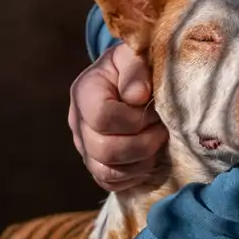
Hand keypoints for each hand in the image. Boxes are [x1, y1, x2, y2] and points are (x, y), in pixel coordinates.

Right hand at [69, 44, 167, 191]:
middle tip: (161, 128)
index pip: (102, 117)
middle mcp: (77, 122)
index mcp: (84, 91)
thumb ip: (136, 69)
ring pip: (107, 171)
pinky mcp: (95, 165)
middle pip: (104, 150)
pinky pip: (110, 183)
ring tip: (157, 142)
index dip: (133, 118)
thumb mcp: (137, 56)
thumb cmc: (137, 67)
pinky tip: (148, 157)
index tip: (152, 107)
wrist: (131, 80)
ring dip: (141, 162)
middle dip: (142, 143)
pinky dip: (134, 175)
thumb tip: (137, 96)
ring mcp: (84, 147)